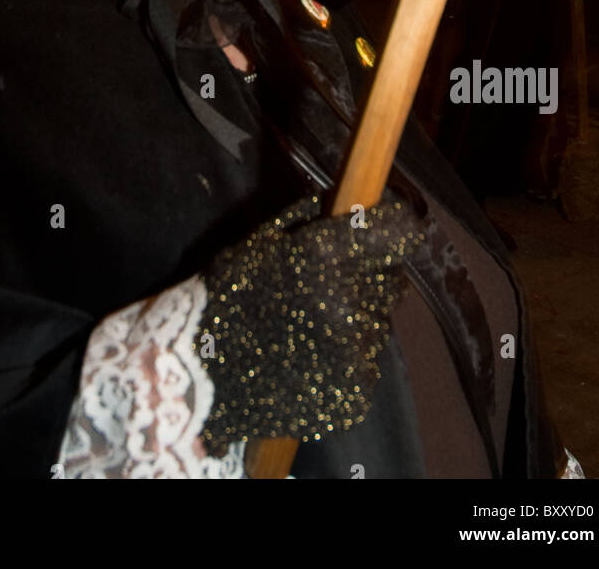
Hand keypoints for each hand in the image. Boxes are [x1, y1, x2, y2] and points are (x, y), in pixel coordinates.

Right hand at [196, 193, 424, 450]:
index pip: (400, 231)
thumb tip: (353, 202)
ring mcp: (356, 356)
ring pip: (378, 323)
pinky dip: (346, 360)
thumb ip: (312, 221)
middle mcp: (351, 303)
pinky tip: (309, 360)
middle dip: (368, 275)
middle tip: (328, 285)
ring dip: (356, 319)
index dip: (394, 225)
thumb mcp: (262, 242)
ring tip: (310, 329)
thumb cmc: (227, 297)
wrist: (199, 379)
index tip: (384, 225)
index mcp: (326, 257)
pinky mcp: (355, 396)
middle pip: (392, 278)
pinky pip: (366, 363)